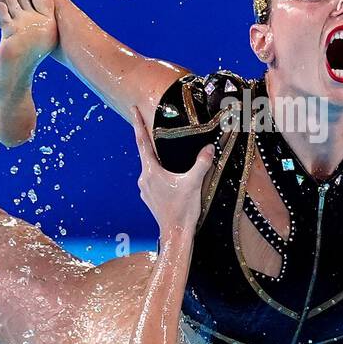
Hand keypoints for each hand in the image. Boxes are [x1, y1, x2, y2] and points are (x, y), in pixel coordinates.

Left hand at [130, 106, 215, 234]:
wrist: (175, 233)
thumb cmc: (183, 209)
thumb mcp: (194, 183)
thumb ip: (202, 163)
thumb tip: (210, 147)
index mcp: (151, 171)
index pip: (142, 142)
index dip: (138, 124)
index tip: (133, 110)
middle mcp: (144, 178)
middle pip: (146, 153)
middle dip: (149, 140)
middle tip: (151, 124)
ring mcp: (145, 189)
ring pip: (150, 167)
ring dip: (157, 159)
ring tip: (167, 153)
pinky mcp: (149, 197)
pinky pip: (153, 179)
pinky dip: (159, 172)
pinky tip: (170, 175)